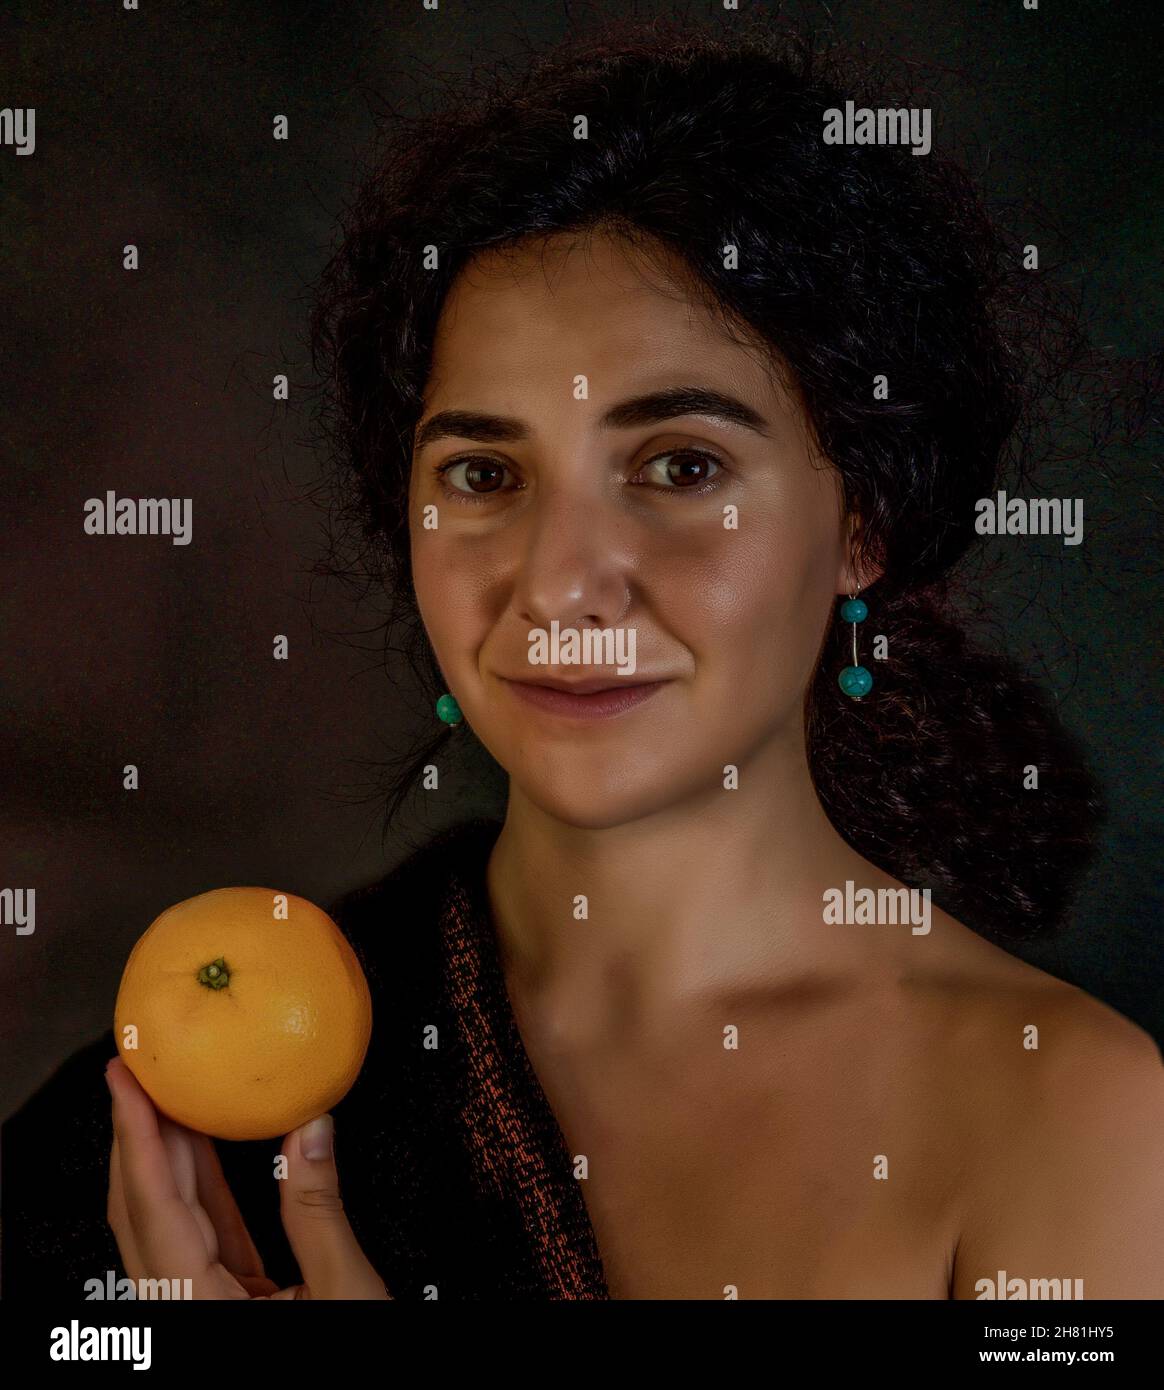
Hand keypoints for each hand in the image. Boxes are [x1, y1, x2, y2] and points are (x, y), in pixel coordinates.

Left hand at [105, 1055, 389, 1298]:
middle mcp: (180, 1313)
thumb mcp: (345, 1292)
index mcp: (197, 1310)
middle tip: (141, 1072)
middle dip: (140, 1135)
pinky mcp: (221, 1310)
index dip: (137, 1135)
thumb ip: (319, 1208)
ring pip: (165, 1224)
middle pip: (142, 1212)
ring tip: (175, 1098)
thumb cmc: (356, 1375)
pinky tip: (212, 1150)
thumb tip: (311, 1129)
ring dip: (170, 1158)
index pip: (154, 1205)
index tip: (126, 1082)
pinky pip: (198, 1240)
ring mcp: (196, 1313)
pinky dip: (202, 1189)